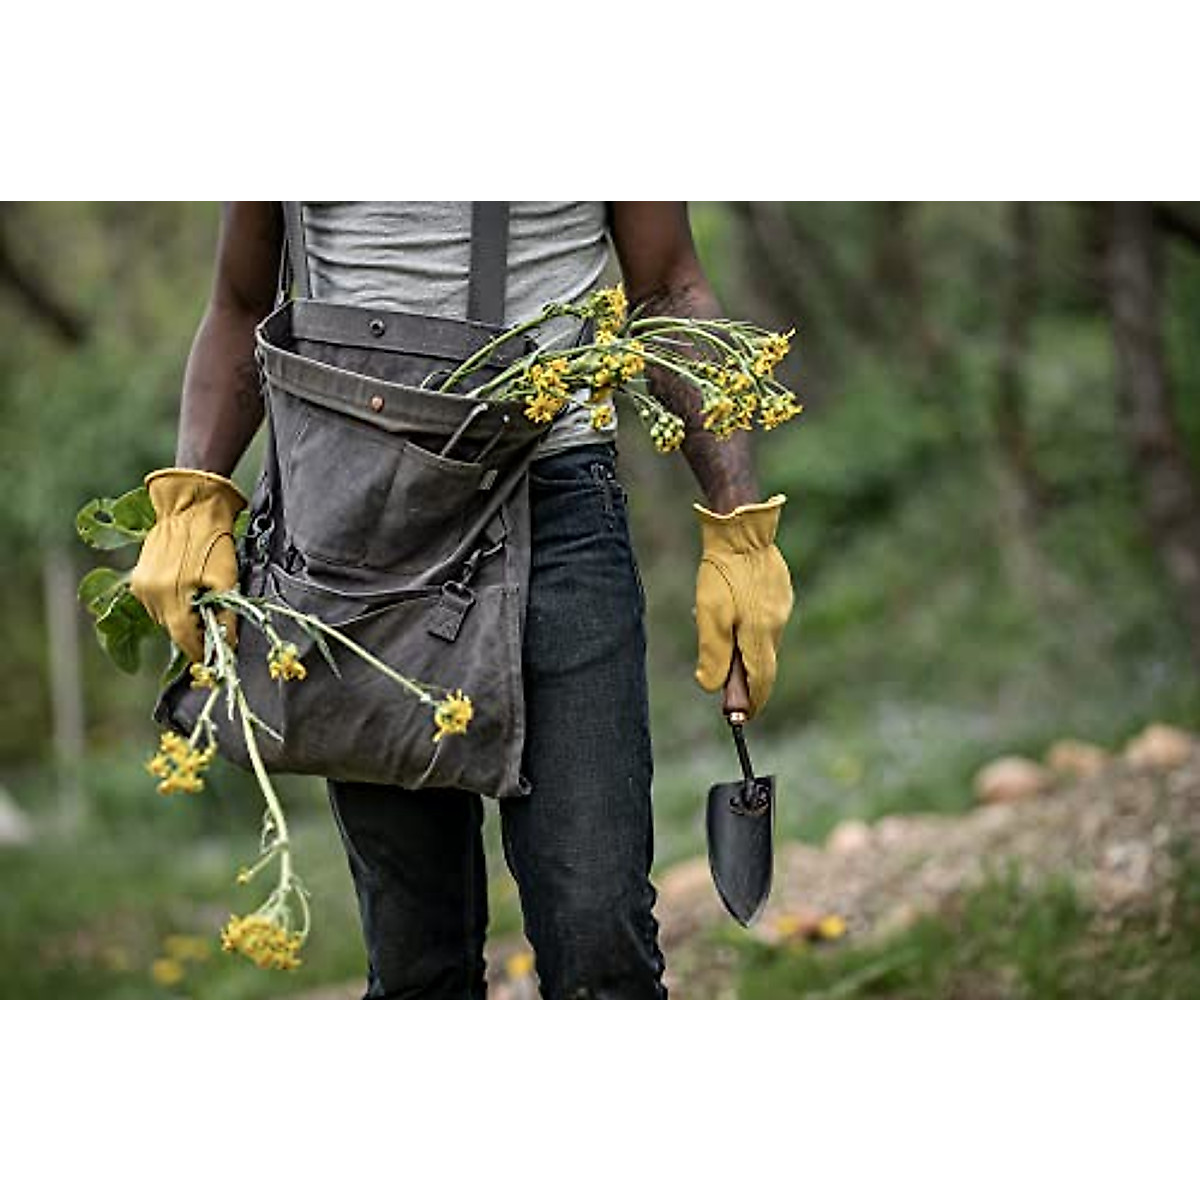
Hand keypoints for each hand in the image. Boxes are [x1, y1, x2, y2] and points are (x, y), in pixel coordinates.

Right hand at [130, 468, 247, 662]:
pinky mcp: (138, 577)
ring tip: (202, 602)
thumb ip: (226, 617)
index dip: (201, 651)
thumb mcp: (227, 580)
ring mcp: (141, 585)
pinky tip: (187, 590)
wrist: (191, 506)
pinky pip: (156, 602)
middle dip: (194, 633)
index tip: (215, 658)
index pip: (184, 640)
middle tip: (215, 627)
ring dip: (182, 618)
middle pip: (173, 630)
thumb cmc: (213, 541)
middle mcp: (150, 595)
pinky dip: (172, 604)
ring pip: (164, 618)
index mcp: (171, 597)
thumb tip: (229, 645)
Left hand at [693, 493, 793, 717]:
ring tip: (718, 623)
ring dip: (743, 643)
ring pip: (762, 638)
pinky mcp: (781, 591)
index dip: (752, 702)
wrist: (741, 528)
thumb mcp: (709, 614)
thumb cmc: (721, 571)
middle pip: (762, 662)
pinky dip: (748, 623)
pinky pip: (765, 618)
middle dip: (744, 674)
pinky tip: (732, 606)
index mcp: (761, 633)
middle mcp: (777, 623)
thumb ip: (712, 654)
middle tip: (724, 678)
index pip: (762, 681)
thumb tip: (711, 687)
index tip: (742, 717)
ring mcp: (782, 606)